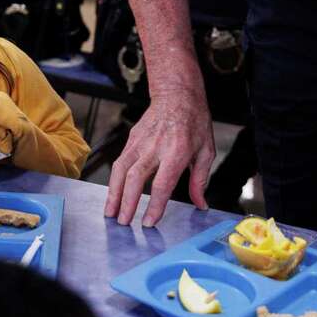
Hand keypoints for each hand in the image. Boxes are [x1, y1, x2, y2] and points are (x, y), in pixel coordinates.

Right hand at [105, 92, 215, 226]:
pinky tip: (113, 194)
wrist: (177, 94)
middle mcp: (155, 147)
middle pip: (135, 178)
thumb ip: (200, 180)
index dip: (155, 205)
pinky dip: (114, 180)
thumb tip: (200, 204)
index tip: (149, 222)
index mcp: (177, 151)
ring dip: (113, 193)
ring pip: (121, 169)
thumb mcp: (206, 151)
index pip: (163, 184)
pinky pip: (119, 162)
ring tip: (110, 212)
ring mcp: (140, 142)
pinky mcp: (132, 139)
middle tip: (123, 222)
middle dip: (127, 202)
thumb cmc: (194, 121)